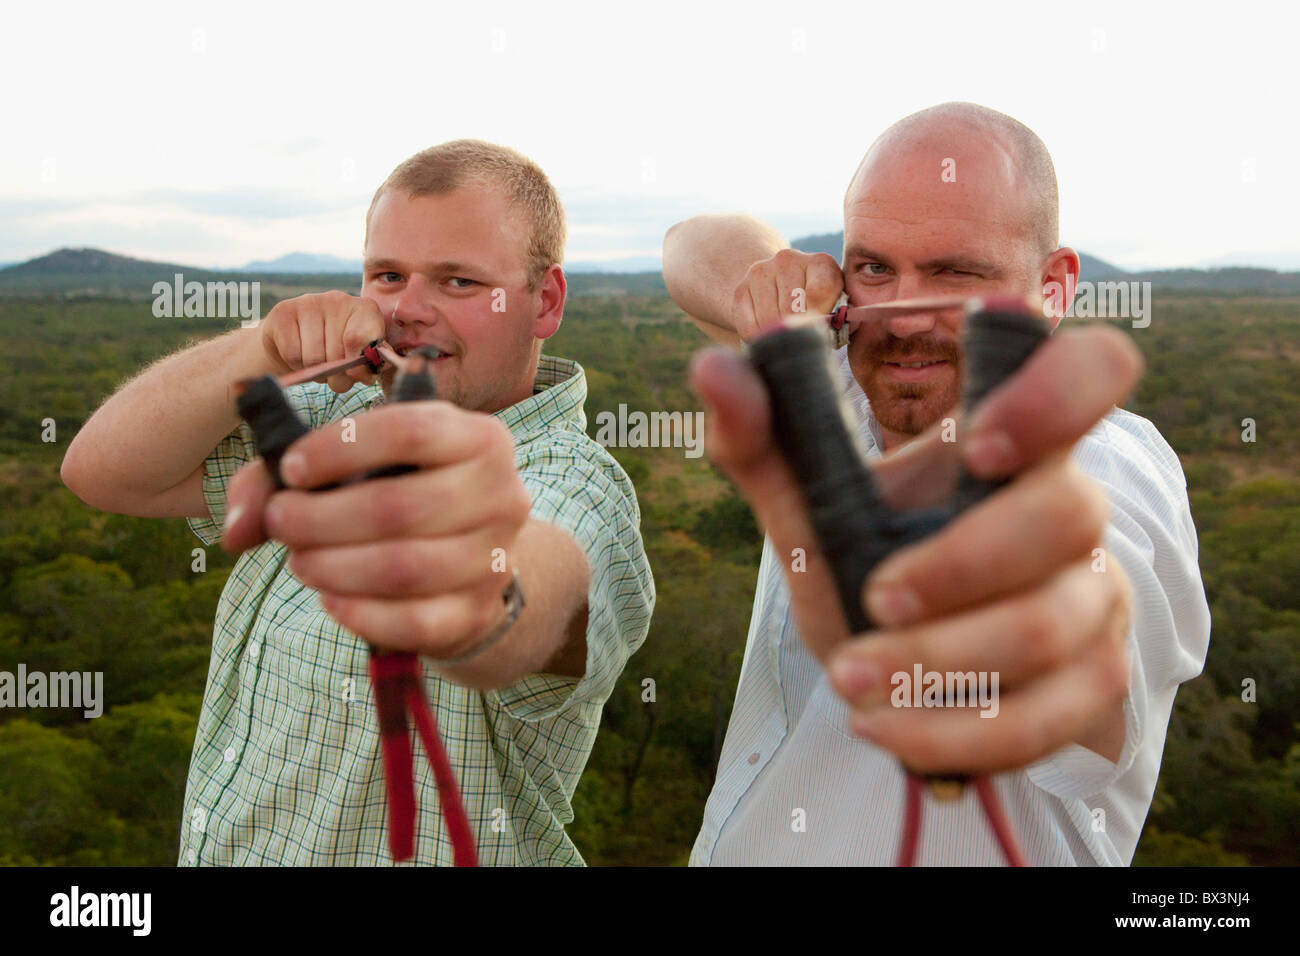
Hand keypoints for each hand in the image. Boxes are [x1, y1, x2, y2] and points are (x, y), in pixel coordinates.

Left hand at [221, 401, 532, 656]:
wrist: (472, 561)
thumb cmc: (403, 495)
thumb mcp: (358, 465)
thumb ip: (279, 478)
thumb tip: (236, 528)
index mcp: (479, 437)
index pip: (410, 430)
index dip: (340, 448)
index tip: (292, 469)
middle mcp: (501, 494)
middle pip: (399, 506)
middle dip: (321, 517)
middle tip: (281, 521)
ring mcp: (494, 559)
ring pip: (403, 567)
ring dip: (333, 566)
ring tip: (300, 560)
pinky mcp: (475, 613)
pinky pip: (412, 621)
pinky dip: (359, 612)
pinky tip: (330, 597)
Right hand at [260, 291, 386, 392]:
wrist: (294, 344)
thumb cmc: (335, 354)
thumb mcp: (358, 361)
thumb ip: (366, 367)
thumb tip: (360, 372)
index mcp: (365, 310)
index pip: (363, 337)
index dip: (358, 363)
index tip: (355, 372)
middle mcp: (337, 299)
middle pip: (337, 354)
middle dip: (335, 373)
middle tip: (333, 371)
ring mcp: (309, 302)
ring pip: (314, 358)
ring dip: (315, 371)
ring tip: (317, 364)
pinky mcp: (283, 312)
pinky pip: (292, 354)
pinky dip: (296, 365)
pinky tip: (300, 356)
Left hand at [690, 325, 1142, 774]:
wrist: (906, 657)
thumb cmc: (869, 556)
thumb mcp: (811, 500)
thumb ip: (762, 437)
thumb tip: (713, 368)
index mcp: (1016, 441)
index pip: (1094, 370)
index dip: (1055, 394)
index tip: (974, 445)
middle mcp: (1073, 510)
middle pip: (1066, 515)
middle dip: (960, 564)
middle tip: (875, 595)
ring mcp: (1091, 599)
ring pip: (1050, 628)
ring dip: (938, 662)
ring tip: (850, 675)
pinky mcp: (1089, 684)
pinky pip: (1044, 720)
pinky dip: (953, 732)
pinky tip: (884, 727)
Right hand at [731, 249, 843, 341]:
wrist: (780, 293)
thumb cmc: (816, 308)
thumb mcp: (835, 307)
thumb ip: (840, 316)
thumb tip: (831, 325)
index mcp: (820, 262)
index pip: (819, 293)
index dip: (819, 319)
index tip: (819, 330)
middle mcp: (788, 259)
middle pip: (792, 309)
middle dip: (798, 330)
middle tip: (801, 338)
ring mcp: (761, 272)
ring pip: (770, 320)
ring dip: (778, 335)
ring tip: (786, 334)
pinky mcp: (740, 290)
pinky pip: (750, 327)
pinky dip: (759, 338)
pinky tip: (768, 333)